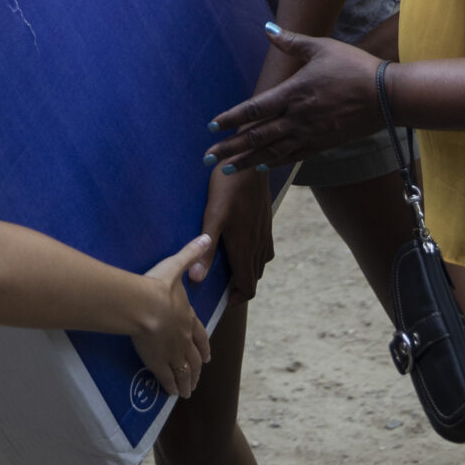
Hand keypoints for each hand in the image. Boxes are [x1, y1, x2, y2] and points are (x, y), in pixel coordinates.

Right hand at [131, 234, 214, 397]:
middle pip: (194, 358)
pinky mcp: (158, 363)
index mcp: (187, 318)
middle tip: (197, 379)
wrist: (144, 305)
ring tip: (187, 393)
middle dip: (197, 369)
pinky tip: (171, 394)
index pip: (199, 335)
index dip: (204, 346)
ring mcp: (172, 352)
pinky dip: (171, 386)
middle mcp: (183, 338)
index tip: (209, 357)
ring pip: (183, 372)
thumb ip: (190, 254)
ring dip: (187, 382)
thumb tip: (206, 236)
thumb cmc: (157, 286)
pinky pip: (167, 378)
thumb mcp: (175, 267)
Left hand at [194, 163, 273, 301]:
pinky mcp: (267, 223)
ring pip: (260, 266)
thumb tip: (197, 279)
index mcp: (245, 248)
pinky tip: (240, 248)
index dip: (235, 300)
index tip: (220, 301)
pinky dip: (253, 259)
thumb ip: (206, 249)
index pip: (247, 288)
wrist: (251, 162)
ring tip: (227, 271)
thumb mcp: (212, 217)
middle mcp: (259, 245)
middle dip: (238, 289)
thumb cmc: (228, 186)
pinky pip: (264, 251)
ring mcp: (265, 234)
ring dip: (246, 274)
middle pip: (253, 279)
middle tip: (219, 289)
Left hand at [206, 23, 382, 171]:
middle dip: (230, 148)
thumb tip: (267, 28)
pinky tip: (262, 168)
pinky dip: (275, 163)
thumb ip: (291, 41)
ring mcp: (310, 134)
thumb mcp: (321, 47)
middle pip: (256, 136)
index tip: (212, 126)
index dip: (231, 118)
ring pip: (271, 152)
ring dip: (247, 162)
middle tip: (207, 157)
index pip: (254, 109)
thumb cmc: (354, 67)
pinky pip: (293, 156)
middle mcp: (297, 118)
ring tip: (226, 169)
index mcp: (293, 93)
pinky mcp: (323, 144)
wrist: (386, 96)